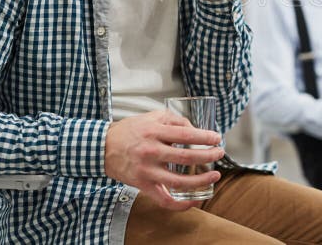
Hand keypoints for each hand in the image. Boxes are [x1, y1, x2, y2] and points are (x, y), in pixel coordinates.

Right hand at [105, 110, 223, 210]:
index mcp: (154, 132)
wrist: (102, 147)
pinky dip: (180, 204)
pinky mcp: (142, 185)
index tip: (216, 138)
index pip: (186, 134)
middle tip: (219, 153)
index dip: (205, 137)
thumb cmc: (130, 131)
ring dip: (200, 180)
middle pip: (186, 156)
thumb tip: (196, 129)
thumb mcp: (152, 117)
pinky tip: (194, 200)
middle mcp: (151, 151)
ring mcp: (147, 171)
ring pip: (178, 181)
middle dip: (208, 155)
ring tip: (214, 175)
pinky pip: (164, 199)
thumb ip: (175, 121)